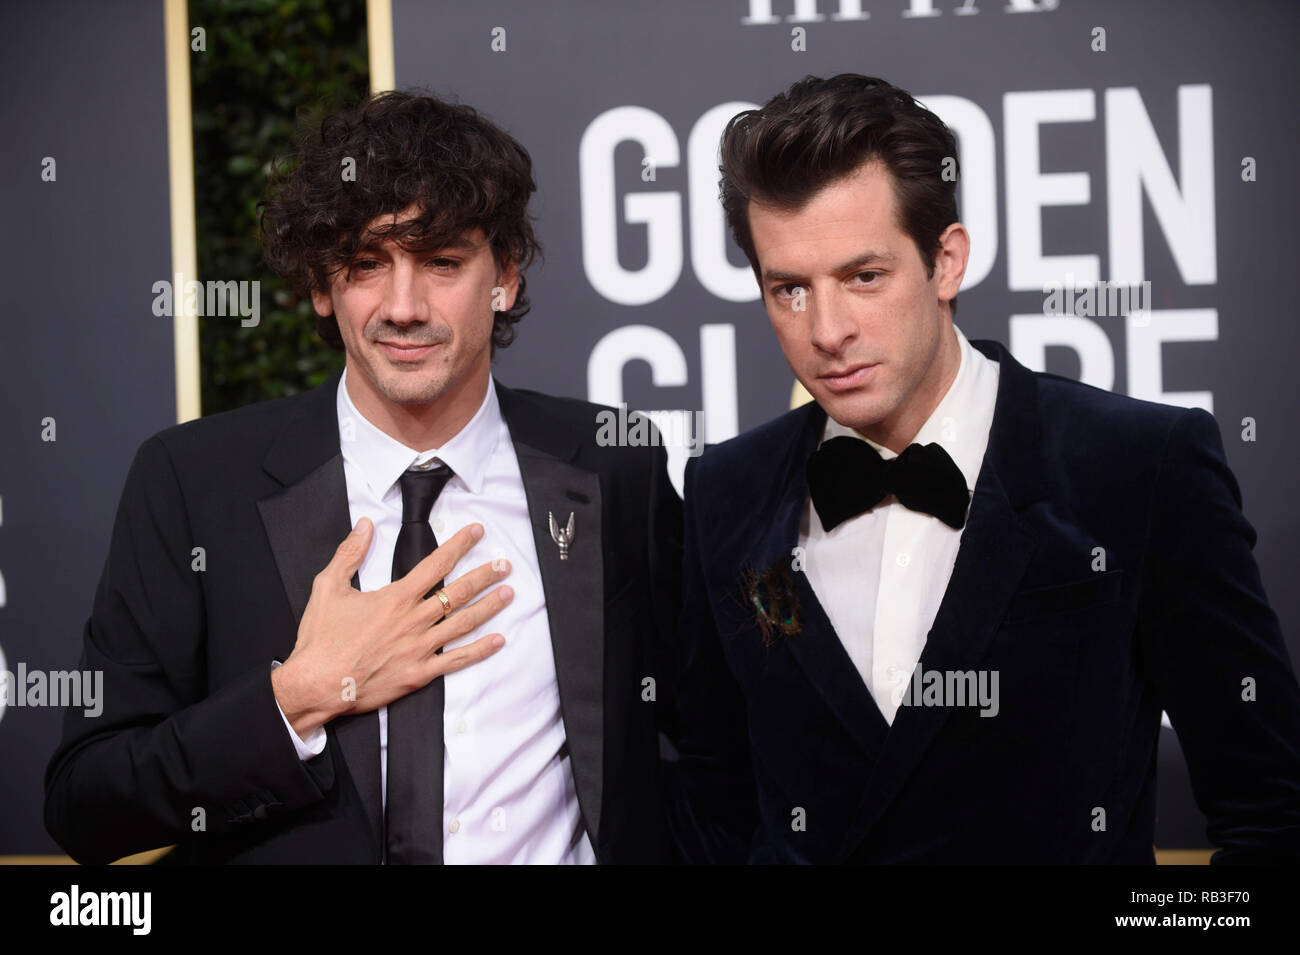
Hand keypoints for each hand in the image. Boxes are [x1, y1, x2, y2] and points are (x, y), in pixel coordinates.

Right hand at [272, 517, 511, 736]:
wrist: (316, 684)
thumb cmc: (321, 638)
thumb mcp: (328, 587)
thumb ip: (350, 553)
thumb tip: (365, 525)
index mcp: (395, 598)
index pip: (436, 564)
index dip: (459, 545)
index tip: (477, 532)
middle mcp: (413, 621)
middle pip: (458, 592)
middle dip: (484, 575)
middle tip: (505, 564)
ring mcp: (419, 649)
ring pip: (463, 623)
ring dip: (489, 607)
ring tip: (509, 593)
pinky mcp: (418, 674)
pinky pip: (456, 662)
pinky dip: (479, 651)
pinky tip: (498, 641)